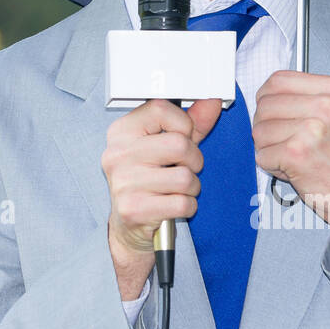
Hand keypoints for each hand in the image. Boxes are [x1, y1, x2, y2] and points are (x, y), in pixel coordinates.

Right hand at [102, 97, 221, 294]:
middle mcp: (117, 154)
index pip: (161, 109)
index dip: (183, 124)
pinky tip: (173, 205)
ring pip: (184, 177)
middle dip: (194, 159)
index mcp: (121, 132)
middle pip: (179, 144)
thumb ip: (191, 123)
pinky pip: (182, 203)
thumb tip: (212, 101)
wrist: (128, 227)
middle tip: (184, 168)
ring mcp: (123, 182)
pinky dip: (187, 206)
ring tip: (177, 189)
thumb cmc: (149, 181)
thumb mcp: (167, 147)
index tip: (182, 137)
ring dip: (191, 186)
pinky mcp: (133, 209)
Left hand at [252, 71, 329, 252]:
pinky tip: (292, 170)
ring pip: (259, 130)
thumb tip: (266, 96)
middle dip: (266, 127)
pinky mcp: (296, 152)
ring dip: (268, 148)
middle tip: (284, 142)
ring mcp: (311, 128)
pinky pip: (262, 155)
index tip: (273, 113)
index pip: (278, 80)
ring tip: (292, 157)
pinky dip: (271, 166)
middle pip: (265, 105)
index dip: (266, 98)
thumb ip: (305, 99)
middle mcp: (326, 105)